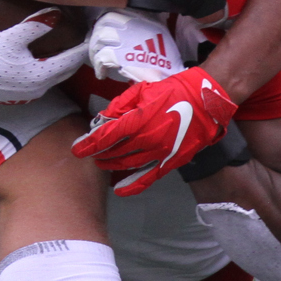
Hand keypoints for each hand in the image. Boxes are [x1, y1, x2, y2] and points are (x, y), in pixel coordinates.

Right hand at [0, 12, 84, 106]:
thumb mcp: (10, 38)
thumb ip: (35, 25)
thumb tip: (56, 13)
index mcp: (41, 75)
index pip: (71, 60)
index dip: (83, 46)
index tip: (92, 34)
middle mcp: (37, 89)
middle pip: (64, 71)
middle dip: (75, 55)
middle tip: (83, 39)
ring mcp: (25, 94)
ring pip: (52, 77)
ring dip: (60, 63)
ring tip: (66, 46)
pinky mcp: (13, 94)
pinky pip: (39, 80)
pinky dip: (46, 69)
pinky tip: (41, 58)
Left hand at [72, 66, 237, 194]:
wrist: (204, 101)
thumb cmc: (172, 91)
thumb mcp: (142, 91)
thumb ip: (120, 106)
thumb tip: (102, 120)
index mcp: (138, 119)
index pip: (105, 137)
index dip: (88, 144)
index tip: (77, 149)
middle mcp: (146, 140)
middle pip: (114, 152)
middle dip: (99, 154)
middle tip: (90, 153)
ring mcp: (159, 153)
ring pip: (127, 165)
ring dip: (111, 165)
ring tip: (102, 163)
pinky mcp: (170, 162)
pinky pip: (147, 179)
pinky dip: (131, 186)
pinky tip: (118, 189)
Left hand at [86, 8, 182, 83]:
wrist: (168, 74)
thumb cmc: (167, 57)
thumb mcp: (161, 33)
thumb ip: (148, 23)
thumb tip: (135, 20)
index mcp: (140, 17)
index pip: (114, 12)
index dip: (105, 21)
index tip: (102, 29)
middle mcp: (130, 24)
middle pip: (103, 23)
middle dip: (96, 35)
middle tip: (96, 45)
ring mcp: (123, 39)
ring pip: (99, 38)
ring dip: (95, 51)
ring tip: (97, 60)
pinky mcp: (118, 55)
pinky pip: (100, 58)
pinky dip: (98, 67)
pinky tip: (102, 74)